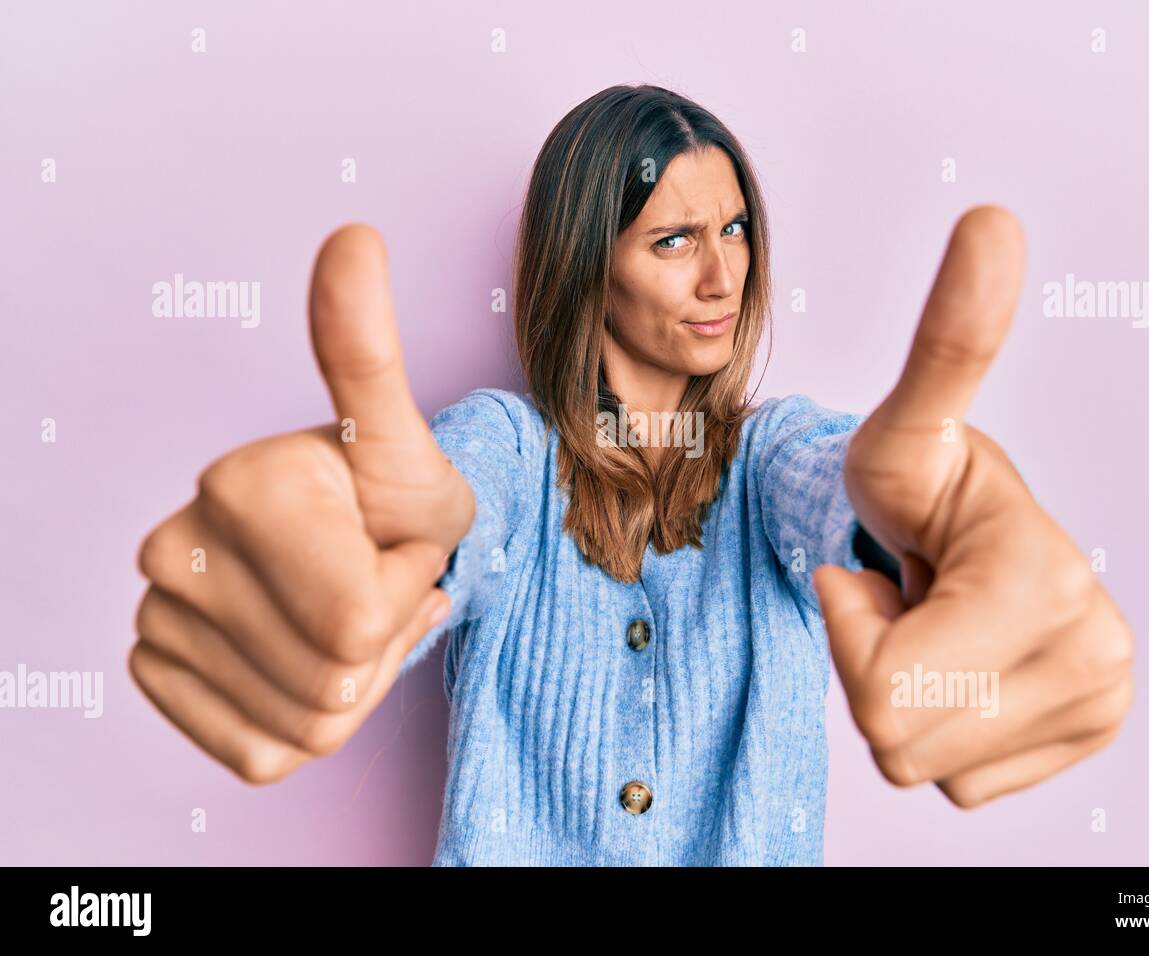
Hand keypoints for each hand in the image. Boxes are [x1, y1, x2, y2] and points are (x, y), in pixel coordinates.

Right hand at [129, 225, 474, 783]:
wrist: (361, 544)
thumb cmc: (393, 495)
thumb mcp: (404, 438)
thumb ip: (369, 348)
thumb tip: (353, 237)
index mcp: (238, 486)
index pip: (361, 620)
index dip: (408, 592)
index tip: (396, 541)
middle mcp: (173, 550)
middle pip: (333, 677)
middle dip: (387, 640)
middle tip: (375, 579)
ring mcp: (156, 619)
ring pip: (306, 722)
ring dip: (358, 683)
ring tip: (348, 615)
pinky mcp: (159, 676)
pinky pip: (268, 748)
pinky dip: (313, 721)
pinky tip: (307, 654)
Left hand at [813, 206, 1134, 808]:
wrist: (962, 527)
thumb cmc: (915, 483)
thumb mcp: (901, 428)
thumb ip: (946, 343)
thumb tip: (991, 219)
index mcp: (1047, 585)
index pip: (884, 695)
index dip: (855, 628)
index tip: (893, 565)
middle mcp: (1098, 652)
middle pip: (899, 739)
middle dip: (876, 664)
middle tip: (910, 596)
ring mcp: (1100, 700)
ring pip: (922, 766)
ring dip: (904, 691)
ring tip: (936, 621)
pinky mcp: (1087, 733)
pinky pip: (955, 786)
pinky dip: (940, 728)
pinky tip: (964, 660)